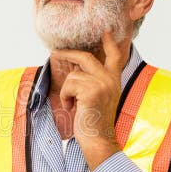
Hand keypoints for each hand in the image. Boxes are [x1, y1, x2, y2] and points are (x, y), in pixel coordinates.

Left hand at [51, 31, 123, 169]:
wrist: (99, 140)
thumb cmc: (94, 122)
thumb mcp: (99, 98)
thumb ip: (95, 82)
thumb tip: (77, 68)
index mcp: (114, 80)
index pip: (115, 56)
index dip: (110, 42)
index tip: (106, 31)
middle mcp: (111, 79)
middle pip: (86, 57)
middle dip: (68, 54)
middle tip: (56, 53)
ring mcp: (102, 84)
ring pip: (73, 75)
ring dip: (67, 91)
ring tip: (73, 105)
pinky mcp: (91, 91)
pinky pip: (69, 85)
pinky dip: (66, 97)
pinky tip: (73, 108)